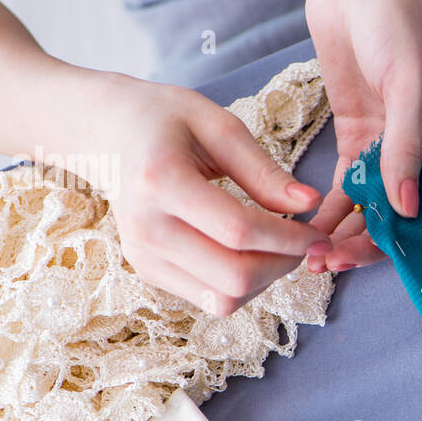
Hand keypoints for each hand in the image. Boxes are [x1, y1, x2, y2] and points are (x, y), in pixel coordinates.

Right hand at [93, 75, 331, 315]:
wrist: (104, 136)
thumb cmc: (164, 120)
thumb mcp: (216, 125)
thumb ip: (263, 169)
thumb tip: (310, 203)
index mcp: (160, 181)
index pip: (239, 231)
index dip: (289, 238)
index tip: (317, 230)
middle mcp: (146, 229)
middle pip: (234, 277)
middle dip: (282, 265)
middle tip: (303, 241)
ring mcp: (143, 256)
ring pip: (223, 300)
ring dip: (265, 281)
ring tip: (278, 247)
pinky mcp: (148, 272)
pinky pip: (208, 299)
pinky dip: (242, 284)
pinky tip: (250, 253)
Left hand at [304, 0, 421, 272]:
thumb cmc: (402, 23)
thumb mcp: (409, 86)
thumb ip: (406, 148)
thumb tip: (408, 210)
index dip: (397, 241)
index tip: (358, 259)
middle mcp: (421, 152)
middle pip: (394, 216)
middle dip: (360, 245)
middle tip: (324, 264)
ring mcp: (386, 144)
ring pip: (367, 205)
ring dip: (340, 232)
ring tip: (309, 256)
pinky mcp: (357, 132)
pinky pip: (346, 182)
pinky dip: (328, 206)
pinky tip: (305, 228)